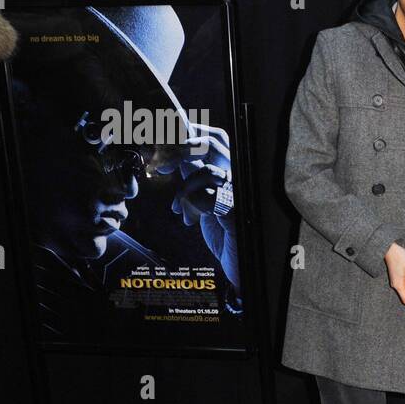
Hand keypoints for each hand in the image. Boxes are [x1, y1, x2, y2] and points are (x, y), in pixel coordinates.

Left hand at [155, 124, 239, 293]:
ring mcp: (241, 195)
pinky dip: (190, 205)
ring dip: (184, 187)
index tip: (163, 144)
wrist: (241, 269)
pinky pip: (208, 196)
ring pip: (208, 170)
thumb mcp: (205, 203)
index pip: (215, 137)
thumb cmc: (225, 237)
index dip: (189, 134)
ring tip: (177, 206)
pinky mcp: (237, 214)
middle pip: (215, 143)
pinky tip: (187, 218)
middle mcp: (241, 179)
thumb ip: (197, 178)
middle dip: (181, 149)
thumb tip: (178, 158)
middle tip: (162, 166)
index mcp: (233, 173)